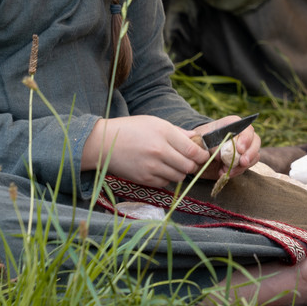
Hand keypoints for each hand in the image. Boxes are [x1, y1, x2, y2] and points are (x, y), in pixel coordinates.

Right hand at [84, 115, 212, 187]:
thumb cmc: (130, 129)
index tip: (203, 156)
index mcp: (164, 133)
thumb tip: (194, 137)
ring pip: (178, 176)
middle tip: (190, 161)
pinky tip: (161, 169)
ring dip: (180, 172)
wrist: (103, 143)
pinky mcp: (144, 179)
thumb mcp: (154, 122)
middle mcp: (159, 151)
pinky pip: (165, 183)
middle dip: (193, 165)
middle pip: (188, 166)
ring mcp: (151, 167)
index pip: (192, 150)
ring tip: (174, 164)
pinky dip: (167, 178)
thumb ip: (176, 131)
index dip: (202, 155)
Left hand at [190, 115, 260, 180]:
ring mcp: (244, 147)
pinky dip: (239, 171)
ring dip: (243, 165)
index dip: (246, 137)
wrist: (197, 153)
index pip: (245, 127)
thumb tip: (221, 156)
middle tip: (242, 162)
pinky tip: (227, 173)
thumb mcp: (202, 142)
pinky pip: (248, 165)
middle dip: (250, 152)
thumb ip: (212, 146)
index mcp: (231, 124)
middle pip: (255, 140)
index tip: (240, 149)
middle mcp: (241, 134)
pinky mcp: (242, 159)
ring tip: (228, 170)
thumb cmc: (200, 142)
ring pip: (254, 153)